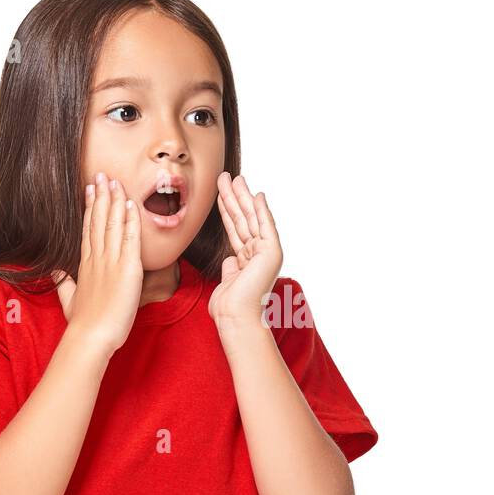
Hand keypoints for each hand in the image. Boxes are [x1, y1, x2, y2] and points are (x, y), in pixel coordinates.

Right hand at [51, 172, 142, 354]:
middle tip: (103, 174)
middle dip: (101, 196)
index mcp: (85, 264)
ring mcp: (111, 262)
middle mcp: (97, 258)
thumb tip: (58, 272)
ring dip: (115, 201)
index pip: (88, 229)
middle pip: (98, 220)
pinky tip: (131, 205)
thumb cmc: (82, 323)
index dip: (90, 207)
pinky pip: (130, 239)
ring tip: (115, 181)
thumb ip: (64, 283)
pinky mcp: (128, 269)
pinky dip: (131, 220)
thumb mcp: (68, 299)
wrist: (91, 337)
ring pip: (113, 224)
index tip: (90, 189)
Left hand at [210, 172, 282, 325]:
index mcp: (247, 261)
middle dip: (233, 197)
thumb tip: (230, 259)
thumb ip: (230, 267)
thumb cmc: (228, 308)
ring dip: (241, 197)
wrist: (236, 318)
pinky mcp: (272, 253)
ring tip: (234, 178)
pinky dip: (262, 210)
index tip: (221, 193)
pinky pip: (265, 226)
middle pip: (243, 219)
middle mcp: (258, 255)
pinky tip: (257, 195)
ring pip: (251, 219)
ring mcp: (266, 253)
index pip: (235, 229)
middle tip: (226, 176)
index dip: (228, 210)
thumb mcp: (226, 282)